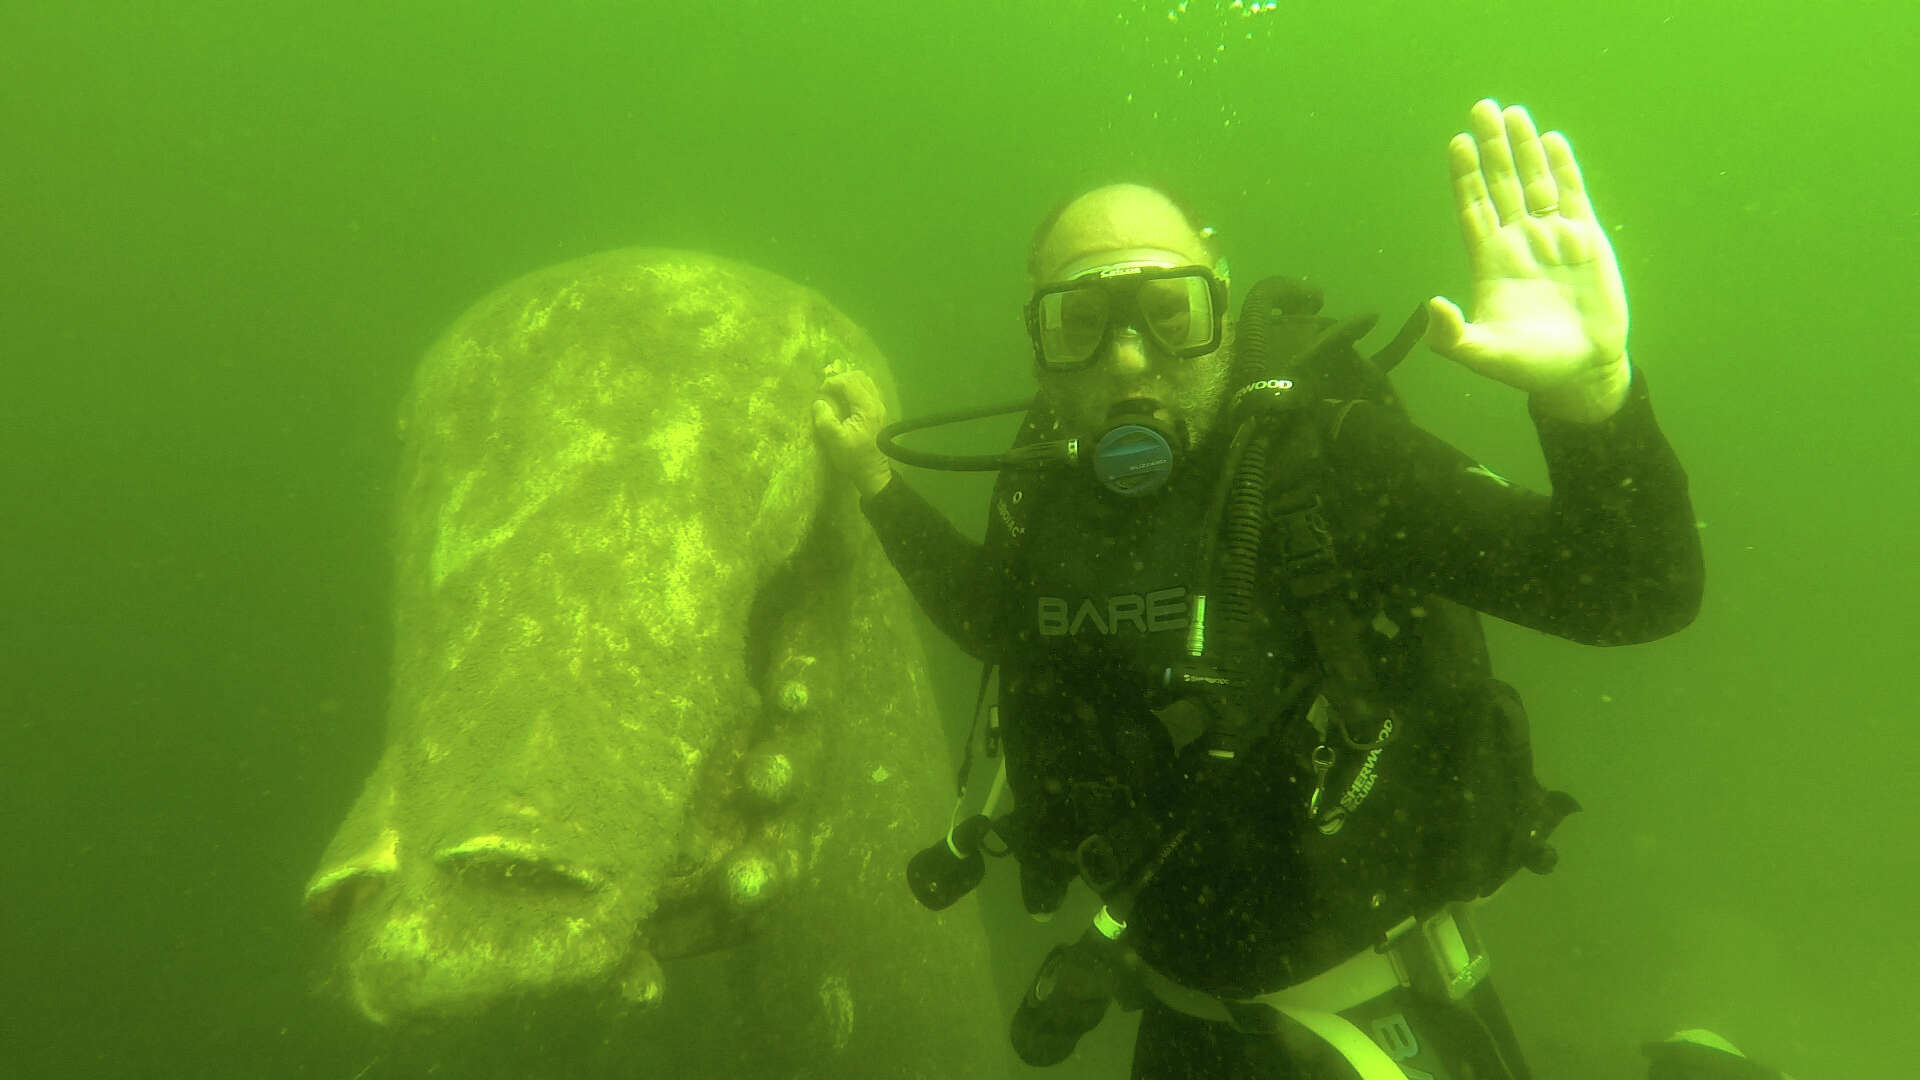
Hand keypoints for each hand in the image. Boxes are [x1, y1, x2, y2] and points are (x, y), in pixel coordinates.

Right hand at [812, 370, 893, 496]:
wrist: (873, 474)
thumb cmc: (854, 459)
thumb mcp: (835, 442)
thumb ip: (825, 420)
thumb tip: (819, 402)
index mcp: (867, 408)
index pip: (848, 382)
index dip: (831, 383)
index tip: (820, 394)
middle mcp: (876, 403)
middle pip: (858, 377)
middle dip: (840, 380)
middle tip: (826, 392)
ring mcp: (879, 406)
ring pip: (864, 382)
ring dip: (847, 384)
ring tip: (834, 396)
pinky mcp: (878, 412)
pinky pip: (867, 391)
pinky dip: (854, 391)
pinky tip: (844, 403)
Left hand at [1426, 99, 1631, 423]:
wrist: (1580, 371)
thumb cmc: (1527, 366)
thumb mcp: (1481, 354)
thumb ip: (1451, 335)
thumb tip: (1430, 305)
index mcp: (1489, 260)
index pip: (1473, 207)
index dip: (1465, 175)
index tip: (1458, 143)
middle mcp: (1518, 241)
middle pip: (1501, 183)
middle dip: (1491, 146)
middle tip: (1482, 107)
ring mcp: (1552, 237)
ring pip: (1535, 182)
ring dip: (1524, 148)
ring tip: (1513, 112)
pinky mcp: (1585, 239)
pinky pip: (1572, 194)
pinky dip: (1563, 167)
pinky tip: (1552, 140)